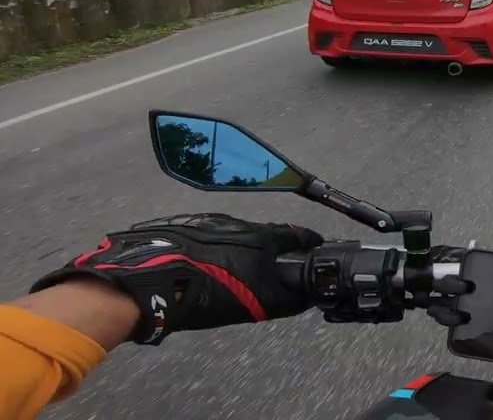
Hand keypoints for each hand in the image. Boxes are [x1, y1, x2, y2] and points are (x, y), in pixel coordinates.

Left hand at [32, 213, 322, 344]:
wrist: (143, 280)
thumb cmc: (203, 293)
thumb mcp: (249, 303)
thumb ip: (279, 298)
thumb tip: (304, 297)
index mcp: (257, 236)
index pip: (293, 234)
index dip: (306, 242)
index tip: (315, 248)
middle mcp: (234, 222)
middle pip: (262, 233)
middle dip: (273, 247)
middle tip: (274, 266)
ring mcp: (203, 222)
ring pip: (231, 234)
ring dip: (239, 249)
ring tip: (233, 271)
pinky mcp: (177, 227)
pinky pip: (203, 238)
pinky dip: (209, 251)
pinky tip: (199, 269)